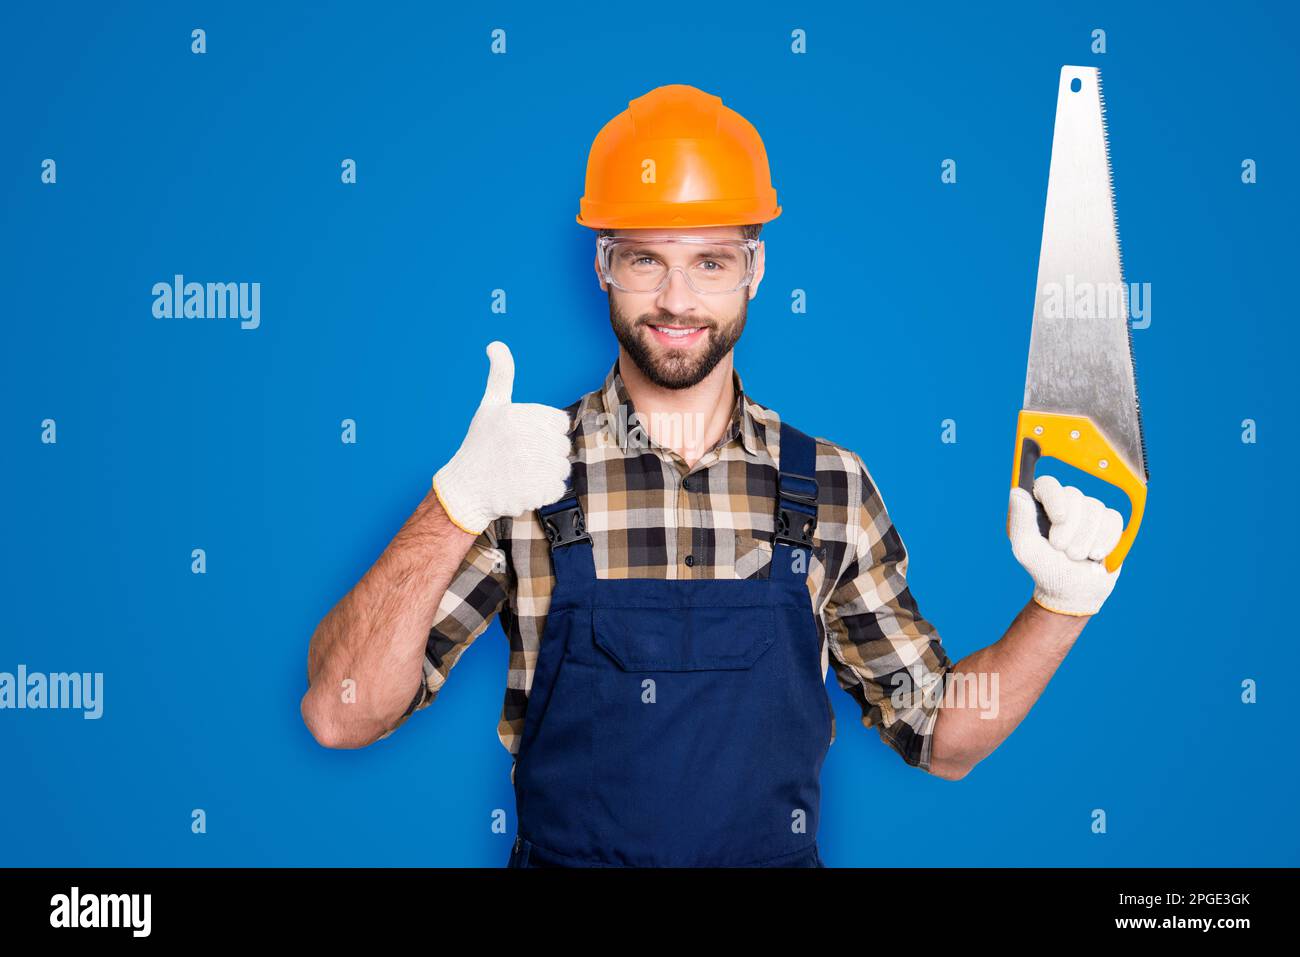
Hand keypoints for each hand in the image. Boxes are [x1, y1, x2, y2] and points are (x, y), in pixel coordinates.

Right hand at [432, 341, 572, 534]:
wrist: (464, 490)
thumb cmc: (480, 446)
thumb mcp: (490, 406)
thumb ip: (500, 375)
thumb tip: (496, 344)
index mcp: (518, 415)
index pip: (560, 423)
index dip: (546, 432)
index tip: (525, 438)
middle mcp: (525, 439)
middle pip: (563, 446)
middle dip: (546, 453)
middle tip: (520, 458)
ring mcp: (531, 468)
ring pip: (562, 468)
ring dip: (547, 473)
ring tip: (521, 473)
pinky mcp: (534, 492)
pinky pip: (557, 488)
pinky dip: (545, 491)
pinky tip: (523, 487)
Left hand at [1007, 474, 1124, 616]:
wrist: (1073, 591)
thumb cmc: (1045, 568)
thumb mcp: (1027, 549)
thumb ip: (1020, 521)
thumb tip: (1016, 492)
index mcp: (1040, 505)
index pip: (1048, 483)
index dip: (1055, 497)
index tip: (1058, 518)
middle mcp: (1065, 502)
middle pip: (1074, 495)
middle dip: (1070, 528)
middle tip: (1062, 550)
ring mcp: (1088, 510)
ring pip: (1095, 508)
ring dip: (1086, 538)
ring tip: (1077, 556)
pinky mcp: (1109, 521)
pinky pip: (1113, 519)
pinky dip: (1105, 540)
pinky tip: (1096, 555)